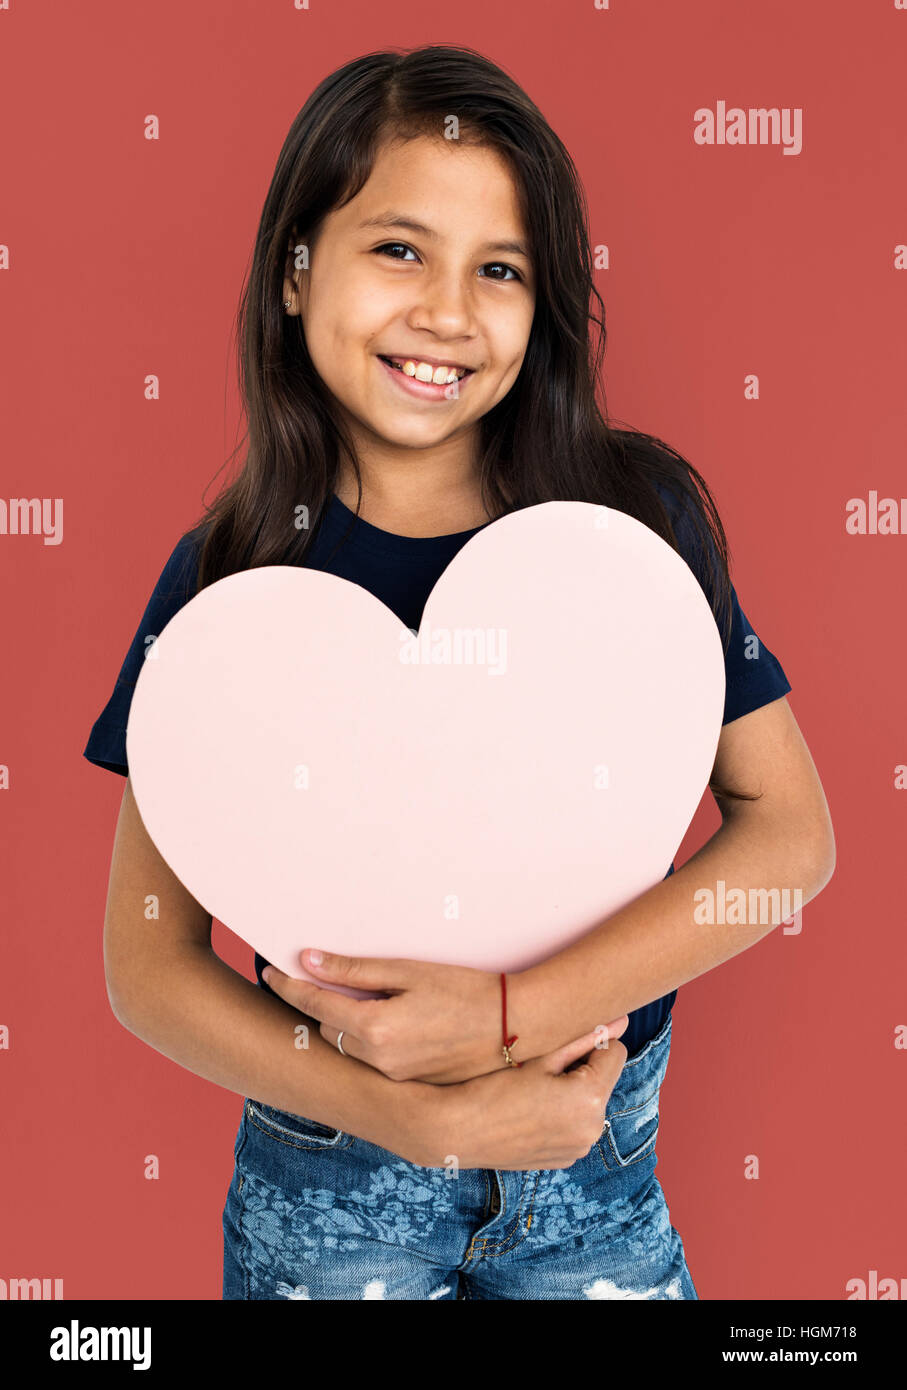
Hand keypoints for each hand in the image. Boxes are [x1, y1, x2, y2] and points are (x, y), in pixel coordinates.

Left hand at [262, 949, 504, 1083]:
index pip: (313, 1004)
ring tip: (359, 998)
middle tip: (318, 978)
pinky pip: (374, 1060)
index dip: (288, 986)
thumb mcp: (407, 972)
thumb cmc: (464, 990)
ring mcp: (393, 1076)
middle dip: (321, 1005)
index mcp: (374, 1028)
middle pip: (328, 1028)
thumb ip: (354, 969)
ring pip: (349, 1046)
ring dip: (346, 1024)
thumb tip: (309, 960)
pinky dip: (371, 1040)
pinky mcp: (409, 1082)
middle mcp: (378, 1059)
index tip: (271, 971)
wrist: (512, 1026)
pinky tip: (392, 1021)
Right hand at [411, 1021, 630, 1169]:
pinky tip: (531, 1112)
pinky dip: (562, 1117)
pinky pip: (575, 1127)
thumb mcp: (541, 1056)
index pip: (615, 1053)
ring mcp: (578, 1149)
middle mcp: (592, 1129)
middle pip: (602, 1080)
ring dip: (572, 1093)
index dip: (591, 1044)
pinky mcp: (564, 1160)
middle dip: (581, 1070)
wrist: (457, 1129)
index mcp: (590, 1098)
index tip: (561, 1048)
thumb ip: (586, 1037)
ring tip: (533, 1091)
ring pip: (589, 1103)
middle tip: (541, 1070)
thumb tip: (623, 1020)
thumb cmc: (494, 1085)